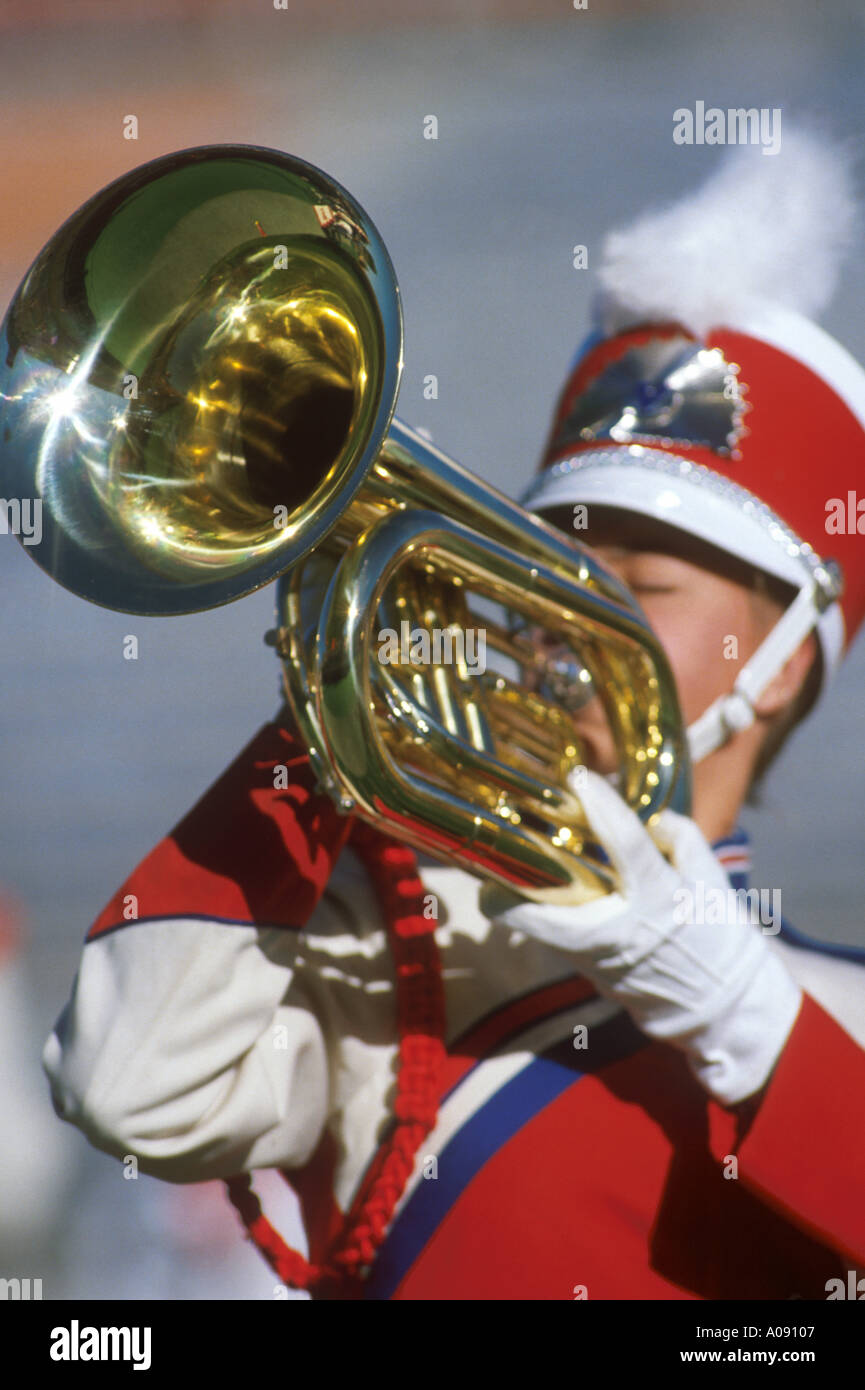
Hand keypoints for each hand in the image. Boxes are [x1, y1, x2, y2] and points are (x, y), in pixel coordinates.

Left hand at [480, 771, 801, 1105]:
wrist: (723, 1005)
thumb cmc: (719, 935)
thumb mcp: (712, 879)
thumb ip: (681, 839)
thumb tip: (649, 817)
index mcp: (660, 898)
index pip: (625, 844)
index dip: (601, 805)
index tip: (580, 777)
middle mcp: (619, 931)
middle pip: (536, 911)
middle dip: (504, 882)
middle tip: (501, 845)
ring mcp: (597, 961)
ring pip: (535, 928)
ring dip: (519, 896)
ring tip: (517, 862)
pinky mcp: (590, 976)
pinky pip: (554, 940)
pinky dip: (545, 914)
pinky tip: (550, 893)